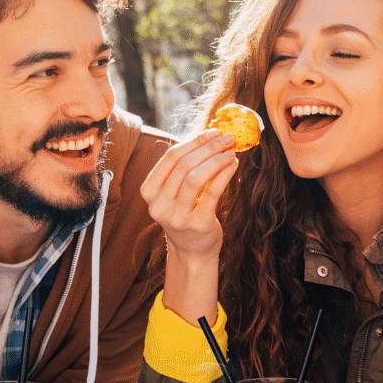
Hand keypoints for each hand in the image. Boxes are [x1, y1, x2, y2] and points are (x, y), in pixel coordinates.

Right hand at [140, 129, 237, 263]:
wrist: (192, 250)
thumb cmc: (186, 213)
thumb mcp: (177, 192)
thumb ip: (185, 168)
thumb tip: (210, 136)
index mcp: (149, 192)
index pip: (170, 158)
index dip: (193, 141)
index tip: (212, 132)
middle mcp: (159, 205)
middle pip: (184, 165)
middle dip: (209, 147)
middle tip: (227, 138)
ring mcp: (177, 217)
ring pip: (196, 177)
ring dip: (217, 159)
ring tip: (231, 152)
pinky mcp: (197, 224)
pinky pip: (213, 192)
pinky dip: (224, 174)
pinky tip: (233, 165)